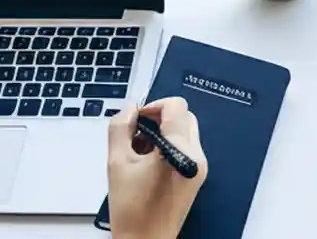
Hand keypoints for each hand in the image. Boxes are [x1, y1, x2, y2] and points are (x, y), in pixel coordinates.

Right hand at [107, 98, 207, 238]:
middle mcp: (196, 156)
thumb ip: (120, 128)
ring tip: (139, 151)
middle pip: (184, 116)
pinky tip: (148, 162)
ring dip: (164, 131)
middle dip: (159, 118)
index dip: (153, 106)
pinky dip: (169, 145)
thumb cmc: (131, 209)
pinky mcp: (196, 175)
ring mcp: (199, 167)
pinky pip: (186, 147)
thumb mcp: (116, 162)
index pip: (176, 106)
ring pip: (186, 130)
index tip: (137, 119)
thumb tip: (129, 109)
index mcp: (181, 151)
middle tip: (137, 132)